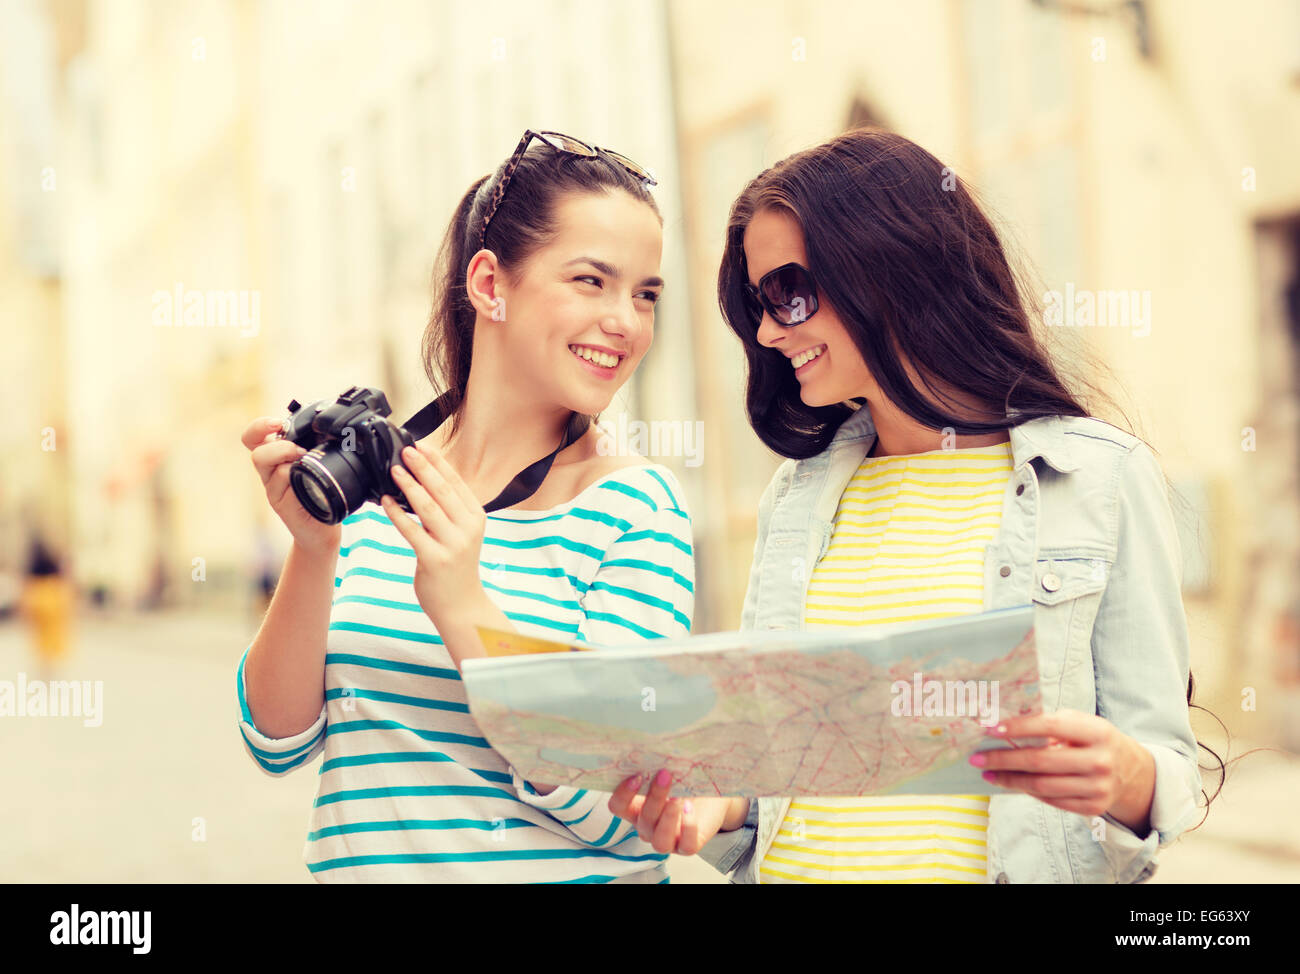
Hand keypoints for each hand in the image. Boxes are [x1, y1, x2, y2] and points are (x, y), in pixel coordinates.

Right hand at [242, 417, 340, 556]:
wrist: (324, 530)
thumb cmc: (321, 494)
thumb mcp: (318, 465)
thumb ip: (316, 447)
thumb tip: (333, 427)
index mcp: (277, 458)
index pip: (253, 438)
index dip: (260, 427)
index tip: (278, 423)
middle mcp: (270, 473)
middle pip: (256, 450)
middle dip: (279, 445)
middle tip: (299, 450)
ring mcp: (274, 489)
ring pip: (267, 463)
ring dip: (287, 456)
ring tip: (305, 462)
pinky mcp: (282, 504)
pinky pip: (283, 483)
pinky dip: (295, 476)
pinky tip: (309, 481)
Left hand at [380, 441, 487, 629]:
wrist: (461, 604)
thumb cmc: (456, 565)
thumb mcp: (461, 533)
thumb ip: (448, 509)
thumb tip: (423, 479)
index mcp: (476, 517)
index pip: (456, 482)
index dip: (438, 462)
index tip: (422, 445)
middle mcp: (468, 528)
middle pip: (442, 490)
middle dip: (423, 468)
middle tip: (406, 451)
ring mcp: (453, 544)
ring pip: (427, 508)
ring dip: (409, 486)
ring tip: (394, 470)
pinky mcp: (434, 559)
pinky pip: (412, 531)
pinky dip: (397, 514)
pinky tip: (385, 502)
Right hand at [607, 769, 737, 855]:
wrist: (711, 801)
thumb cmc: (685, 784)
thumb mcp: (670, 774)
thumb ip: (659, 766)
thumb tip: (658, 743)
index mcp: (636, 810)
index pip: (618, 807)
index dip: (623, 794)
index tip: (637, 775)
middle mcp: (648, 828)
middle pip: (643, 820)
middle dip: (654, 797)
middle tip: (665, 775)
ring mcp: (667, 841)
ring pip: (660, 840)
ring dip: (668, 817)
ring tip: (679, 797)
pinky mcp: (687, 847)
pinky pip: (685, 846)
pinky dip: (688, 827)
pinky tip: (690, 809)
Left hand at [972, 709, 1155, 832]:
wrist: (1131, 770)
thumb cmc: (1093, 740)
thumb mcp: (1080, 723)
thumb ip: (1049, 723)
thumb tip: (1003, 726)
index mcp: (1097, 731)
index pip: (1050, 726)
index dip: (1018, 727)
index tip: (991, 729)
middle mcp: (1100, 761)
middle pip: (1041, 761)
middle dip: (1004, 759)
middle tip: (977, 758)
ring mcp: (1099, 788)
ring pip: (1043, 786)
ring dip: (1010, 780)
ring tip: (988, 773)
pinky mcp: (1094, 807)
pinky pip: (1052, 800)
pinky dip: (1028, 791)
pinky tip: (1011, 783)